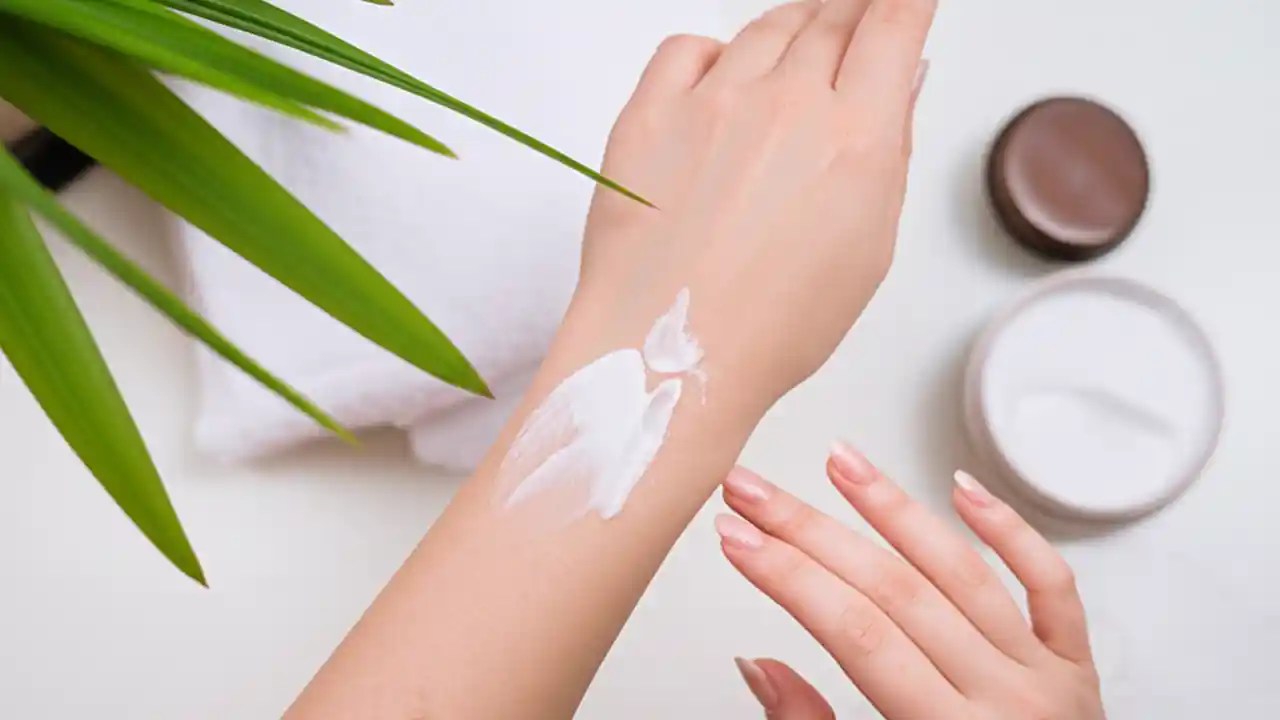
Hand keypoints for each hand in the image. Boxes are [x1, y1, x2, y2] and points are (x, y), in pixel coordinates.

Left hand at [564, 0, 935, 409]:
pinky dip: (712, 51)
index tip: (904, 0)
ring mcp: (710, 103)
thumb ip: (887, 152)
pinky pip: (685, 49)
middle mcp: (785, 105)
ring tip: (798, 48)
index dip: (904, 2)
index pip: (893, 23)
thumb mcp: (868, 248)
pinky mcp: (648, 115)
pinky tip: (721, 74)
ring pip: (764, 29)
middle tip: (855, 19)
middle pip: (830, 19)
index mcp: (854, 137)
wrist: (668, 357)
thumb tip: (898, 85)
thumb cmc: (768, 327)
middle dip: (851, 12)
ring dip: (791, 28)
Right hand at [716, 445, 1105, 718]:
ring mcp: (1046, 680)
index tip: (737, 538)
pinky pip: (1052, 584)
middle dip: (810, 533)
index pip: (855, 636)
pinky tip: (961, 485)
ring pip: (961, 572)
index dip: (788, 578)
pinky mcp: (1077, 666)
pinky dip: (1010, 531)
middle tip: (753, 491)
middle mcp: (1004, 703)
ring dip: (891, 508)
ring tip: (838, 462)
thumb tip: (759, 665)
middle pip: (894, 592)